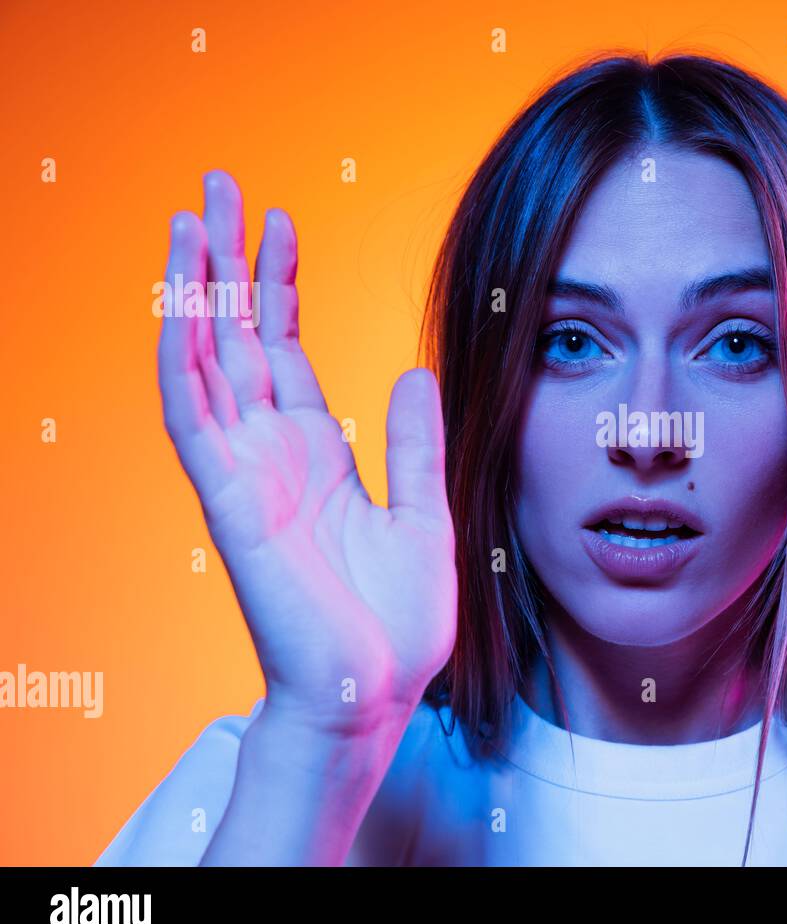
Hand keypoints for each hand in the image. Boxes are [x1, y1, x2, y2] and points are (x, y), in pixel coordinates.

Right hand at [158, 170, 456, 734]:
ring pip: (205, 362)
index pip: (283, 349)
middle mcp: (271, 453)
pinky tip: (182, 304)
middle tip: (217, 187)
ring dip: (194, 292)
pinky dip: (183, 360)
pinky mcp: (230, 502)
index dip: (278, 285)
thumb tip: (414, 372)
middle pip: (236, 336)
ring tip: (191, 219)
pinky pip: (194, 419)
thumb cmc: (397, 620)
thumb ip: (413, 443)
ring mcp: (245, 474)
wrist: (375, 691)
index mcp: (316, 452)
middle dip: (226, 262)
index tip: (283, 222)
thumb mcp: (423, 513)